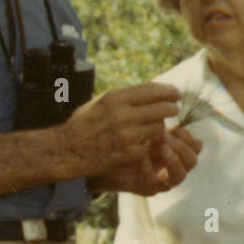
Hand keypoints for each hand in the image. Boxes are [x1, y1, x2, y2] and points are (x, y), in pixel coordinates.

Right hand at [62, 82, 180, 172]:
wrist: (68, 151)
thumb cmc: (85, 123)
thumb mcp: (101, 102)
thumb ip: (126, 97)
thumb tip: (156, 90)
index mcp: (115, 98)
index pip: (153, 90)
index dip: (169, 90)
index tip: (175, 92)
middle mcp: (122, 115)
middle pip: (162, 108)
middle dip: (171, 108)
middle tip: (173, 108)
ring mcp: (127, 135)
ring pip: (159, 126)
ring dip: (159, 125)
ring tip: (152, 125)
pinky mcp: (130, 153)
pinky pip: (150, 143)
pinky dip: (147, 142)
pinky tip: (138, 141)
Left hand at [93, 125, 201, 195]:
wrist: (101, 157)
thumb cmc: (121, 139)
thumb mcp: (140, 124)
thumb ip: (156, 117)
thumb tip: (168, 100)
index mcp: (174, 148)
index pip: (196, 146)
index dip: (188, 137)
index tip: (176, 127)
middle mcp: (172, 165)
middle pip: (193, 160)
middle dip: (182, 148)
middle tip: (165, 138)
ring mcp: (162, 179)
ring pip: (181, 175)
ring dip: (173, 160)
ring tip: (160, 148)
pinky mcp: (149, 189)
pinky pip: (158, 184)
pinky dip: (151, 170)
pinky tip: (142, 159)